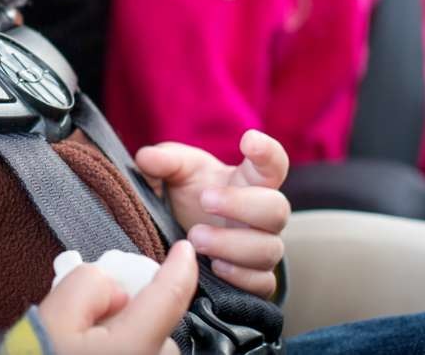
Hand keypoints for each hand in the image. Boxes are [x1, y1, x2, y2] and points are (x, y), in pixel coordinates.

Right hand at [35, 239, 198, 354]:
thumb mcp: (53, 317)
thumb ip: (88, 285)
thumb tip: (113, 288)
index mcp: (135, 345)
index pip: (172, 296)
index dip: (181, 266)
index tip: (184, 250)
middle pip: (158, 326)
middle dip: (133, 315)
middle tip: (92, 321)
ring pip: (149, 350)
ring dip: (128, 342)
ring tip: (85, 348)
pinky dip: (125, 354)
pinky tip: (92, 354)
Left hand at [134, 130, 290, 297]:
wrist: (182, 232)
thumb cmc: (187, 193)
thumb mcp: (174, 172)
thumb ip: (164, 162)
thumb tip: (146, 158)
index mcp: (250, 181)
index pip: (274, 163)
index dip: (268, 152)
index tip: (248, 140)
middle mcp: (263, 215)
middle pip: (277, 209)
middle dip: (242, 205)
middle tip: (205, 200)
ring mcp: (262, 247)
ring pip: (269, 249)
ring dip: (232, 245)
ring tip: (195, 238)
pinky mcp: (255, 278)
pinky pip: (263, 283)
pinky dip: (240, 277)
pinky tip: (213, 267)